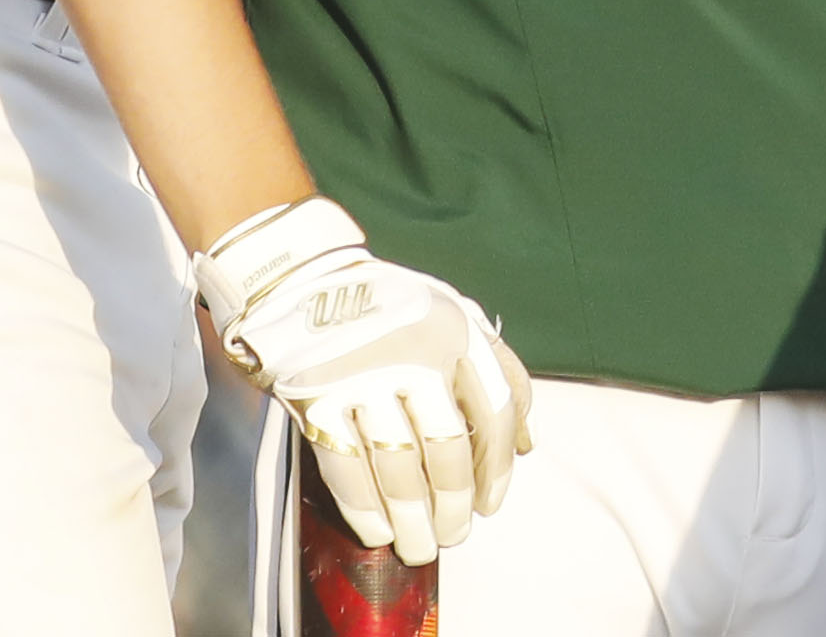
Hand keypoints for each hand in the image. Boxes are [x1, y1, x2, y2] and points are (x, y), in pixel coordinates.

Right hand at [194, 197, 531, 565]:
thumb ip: (496, 370)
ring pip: (399, 469)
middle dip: (453, 505)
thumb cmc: (387, 307)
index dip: (496, 468)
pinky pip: (347, 468)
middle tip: (454, 534)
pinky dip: (364, 508)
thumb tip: (524, 443)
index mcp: (457, 332)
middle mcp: (416, 356)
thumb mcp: (454, 315)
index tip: (491, 502)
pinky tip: (377, 530)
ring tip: (419, 545)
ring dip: (413, 518)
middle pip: (448, 450)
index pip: (494, 412)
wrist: (301, 282)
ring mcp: (364, 378)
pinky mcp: (317, 399)